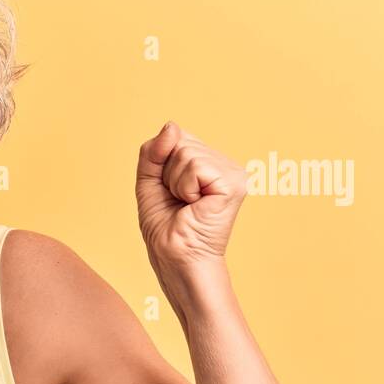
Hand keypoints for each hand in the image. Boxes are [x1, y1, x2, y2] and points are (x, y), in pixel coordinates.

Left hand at [135, 121, 247, 273]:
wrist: (175, 257)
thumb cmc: (165, 227)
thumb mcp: (148, 182)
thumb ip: (154, 151)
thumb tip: (171, 125)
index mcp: (208, 163)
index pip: (176, 137)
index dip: (161, 163)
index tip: (168, 191)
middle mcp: (224, 164)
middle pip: (180, 142)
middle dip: (167, 173)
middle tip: (179, 201)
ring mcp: (232, 172)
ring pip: (186, 152)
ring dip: (175, 183)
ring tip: (187, 204)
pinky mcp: (235, 182)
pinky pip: (195, 166)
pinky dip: (185, 187)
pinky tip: (195, 205)